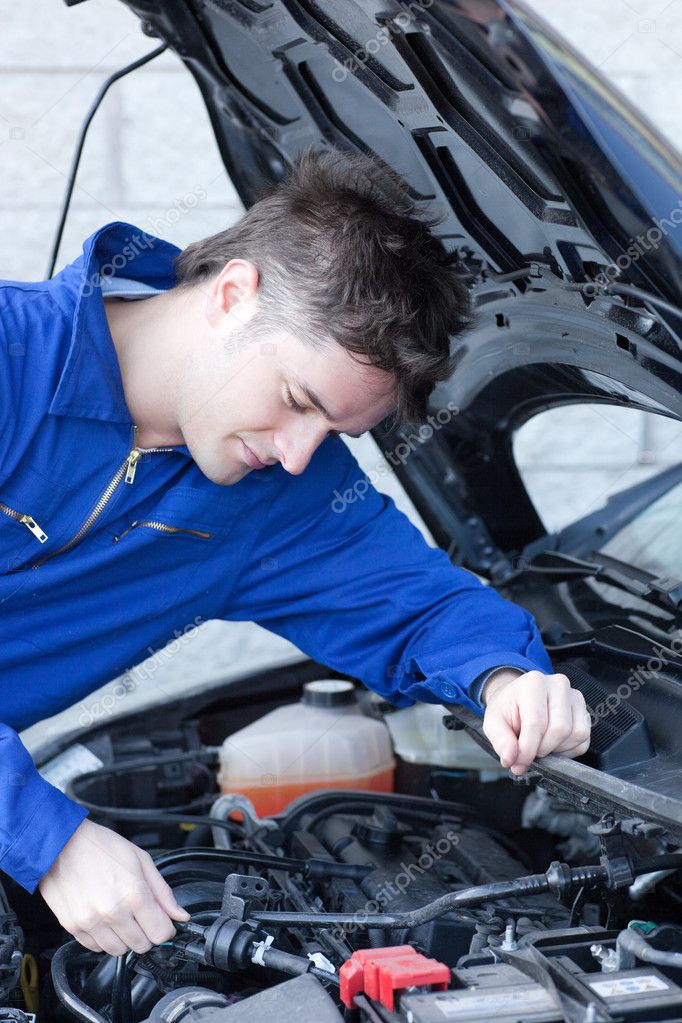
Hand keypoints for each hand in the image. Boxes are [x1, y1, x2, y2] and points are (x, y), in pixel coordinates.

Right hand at [38, 819, 189, 954]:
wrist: (61, 844)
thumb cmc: (101, 846)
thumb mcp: (141, 860)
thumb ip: (163, 891)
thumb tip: (180, 915)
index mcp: (134, 894)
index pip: (161, 934)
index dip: (166, 928)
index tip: (162, 922)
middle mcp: (113, 913)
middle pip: (141, 946)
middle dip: (146, 933)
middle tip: (140, 915)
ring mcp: (91, 923)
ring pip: (119, 951)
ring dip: (125, 938)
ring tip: (120, 916)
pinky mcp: (73, 927)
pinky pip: (95, 948)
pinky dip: (103, 939)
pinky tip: (103, 918)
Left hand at [481, 668, 590, 775]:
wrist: (518, 700)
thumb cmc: (508, 708)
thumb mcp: (493, 722)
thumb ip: (500, 739)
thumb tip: (510, 757)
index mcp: (534, 682)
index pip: (537, 722)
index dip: (527, 749)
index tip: (518, 762)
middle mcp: (559, 685)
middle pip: (560, 729)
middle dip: (542, 749)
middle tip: (529, 752)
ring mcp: (575, 698)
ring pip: (576, 734)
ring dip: (556, 750)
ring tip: (540, 745)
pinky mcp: (585, 712)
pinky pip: (584, 741)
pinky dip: (568, 751)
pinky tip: (552, 745)